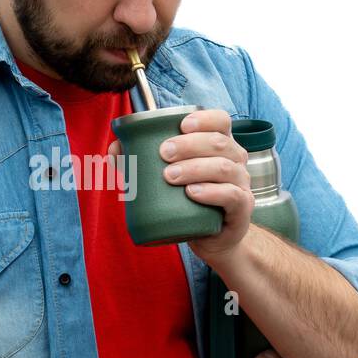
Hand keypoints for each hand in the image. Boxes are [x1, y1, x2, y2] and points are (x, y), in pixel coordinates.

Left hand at [106, 108, 252, 263]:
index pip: (221, 120)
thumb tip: (115, 148)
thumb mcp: (168, 179)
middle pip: (218, 142)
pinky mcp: (241, 208)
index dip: (204, 118)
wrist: (212, 238)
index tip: (181, 125)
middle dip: (189, 145)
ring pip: (224, 168)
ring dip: (195, 168)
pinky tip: (192, 193)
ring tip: (170, 176)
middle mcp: (235, 161)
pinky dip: (211, 192)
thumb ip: (142, 162)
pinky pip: (232, 196)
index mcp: (220, 146)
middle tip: (164, 154)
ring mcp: (241, 184)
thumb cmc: (190, 202)